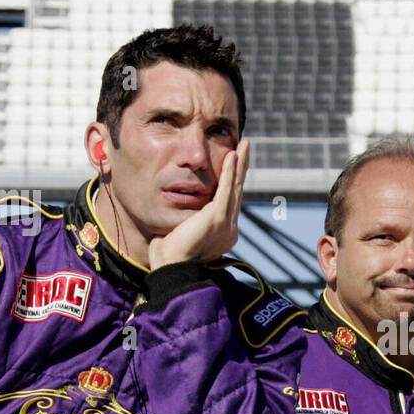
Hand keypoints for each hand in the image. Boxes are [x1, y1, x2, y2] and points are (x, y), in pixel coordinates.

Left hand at [149, 139, 249, 268]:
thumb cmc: (169, 255)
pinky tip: (233, 155)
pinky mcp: (219, 218)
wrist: (170, 267)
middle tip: (245, 148)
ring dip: (240, 164)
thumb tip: (183, 214)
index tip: (234, 163)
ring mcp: (226, 223)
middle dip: (241, 168)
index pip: (229, 201)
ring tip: (243, 145)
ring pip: (235, 187)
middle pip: (237, 191)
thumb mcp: (181, 233)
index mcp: (222, 234)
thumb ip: (188, 221)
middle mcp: (229, 229)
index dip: (233, 180)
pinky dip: (230, 171)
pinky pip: (227, 189)